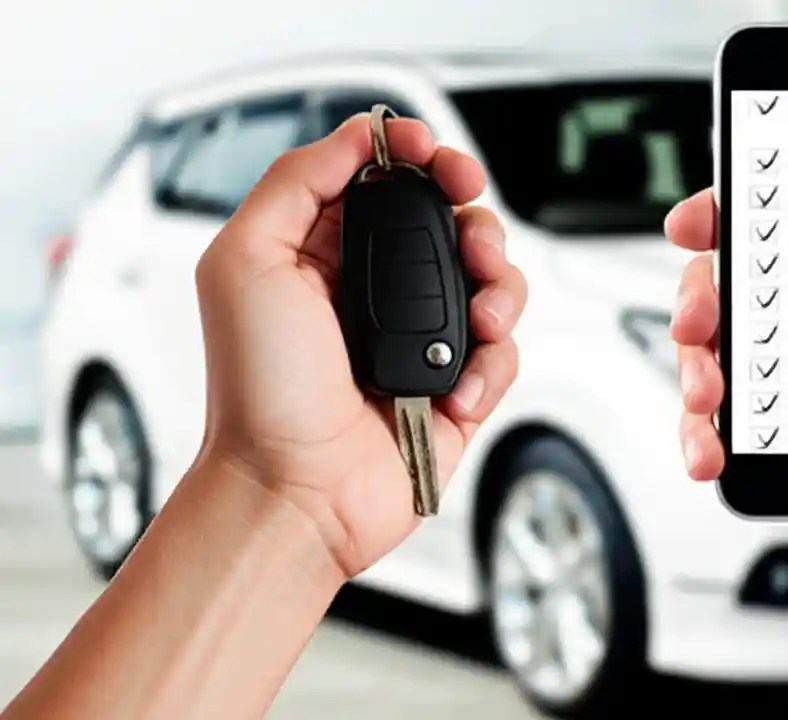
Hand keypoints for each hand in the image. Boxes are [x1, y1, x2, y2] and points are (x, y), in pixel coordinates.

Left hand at [192, 115, 525, 578]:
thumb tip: (358, 136)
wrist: (297, 492)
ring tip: (481, 317)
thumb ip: (297, 181)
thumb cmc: (259, 392)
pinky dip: (492, 365)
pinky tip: (455, 389)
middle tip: (472, 233)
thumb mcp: (245, 261)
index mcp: (325, 253)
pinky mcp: (458, 388)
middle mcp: (377, 292)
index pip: (389, 182)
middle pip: (454, 223)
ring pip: (494, 282)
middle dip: (475, 218)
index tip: (434, 156)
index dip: (421, 158)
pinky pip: (505, 353)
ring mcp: (421, 340)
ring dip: (501, 288)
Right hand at [668, 153, 787, 651]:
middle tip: (703, 307)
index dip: (778, 192)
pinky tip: (713, 447)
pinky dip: (706, 430)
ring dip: (699, 357)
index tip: (734, 192)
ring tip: (709, 390)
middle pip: (768, 274)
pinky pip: (740, 422)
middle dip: (712, 278)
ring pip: (739, 345)